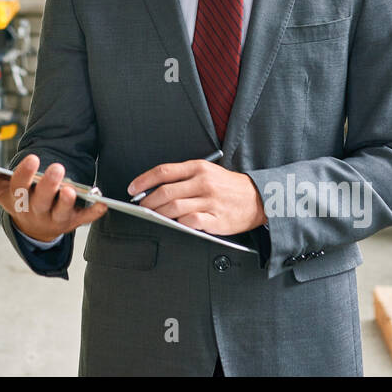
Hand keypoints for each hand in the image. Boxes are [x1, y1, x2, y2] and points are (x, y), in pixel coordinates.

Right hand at [0, 154, 106, 242]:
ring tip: (71, 189)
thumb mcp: (0, 190)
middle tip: (56, 168)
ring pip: (61, 212)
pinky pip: (84, 219)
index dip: (25, 174)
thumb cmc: (19, 201)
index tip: (32, 158)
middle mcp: (37, 211)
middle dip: (49, 186)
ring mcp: (56, 218)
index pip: (19, 188)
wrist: (33, 229)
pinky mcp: (72, 222)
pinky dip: (93, 213)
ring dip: (66, 201)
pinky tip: (102, 203)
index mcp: (19, 201)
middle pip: (42, 200)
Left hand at [128, 161, 267, 235]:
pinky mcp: (216, 219)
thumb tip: (155, 187)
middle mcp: (203, 182)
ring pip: (174, 207)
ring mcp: (210, 201)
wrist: (258, 198)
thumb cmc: (229, 186)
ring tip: (153, 217)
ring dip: (159, 214)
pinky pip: (191, 221)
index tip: (133, 189)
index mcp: (199, 167)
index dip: (144, 180)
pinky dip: (179, 223)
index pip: (164, 171)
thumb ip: (183, 177)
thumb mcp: (208, 172)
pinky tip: (175, 224)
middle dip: (147, 202)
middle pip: (165, 191)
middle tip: (141, 208)